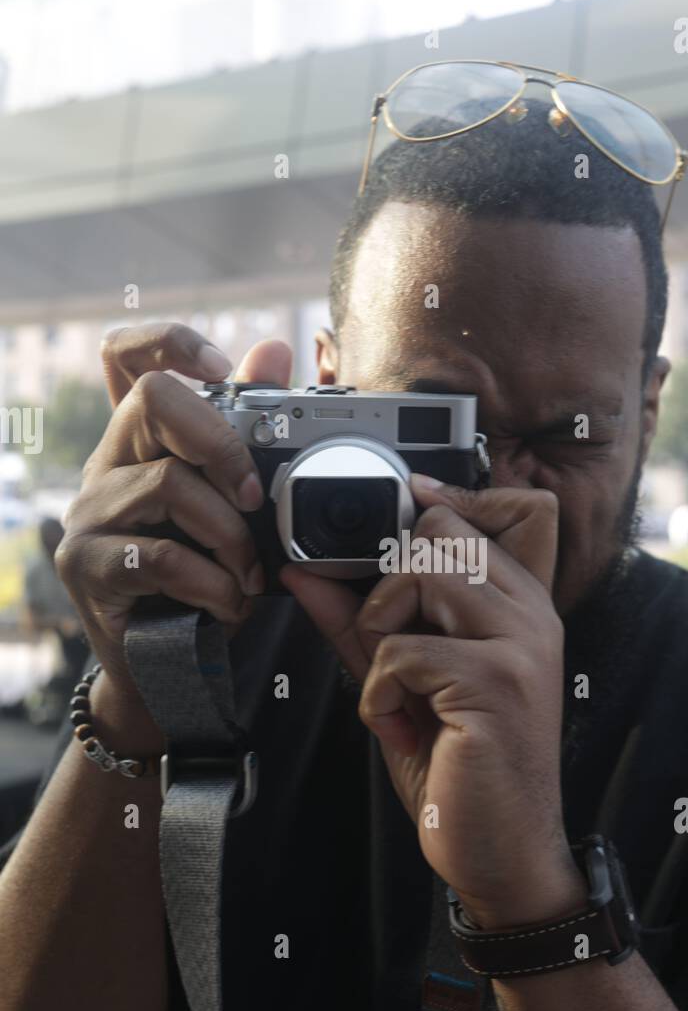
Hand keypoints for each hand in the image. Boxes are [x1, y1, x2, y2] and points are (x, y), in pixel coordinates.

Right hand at [56, 323, 292, 742]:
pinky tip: (228, 604)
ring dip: (230, 533)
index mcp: (143, 441)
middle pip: (152, 398)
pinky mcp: (87, 567)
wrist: (167, 669)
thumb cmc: (205, 580)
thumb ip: (253, 432)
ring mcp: (89, 515)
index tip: (222, 369)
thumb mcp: (238, 508)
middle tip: (258, 496)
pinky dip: (213, 583)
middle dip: (223, 441)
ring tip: (249, 574)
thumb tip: (277, 349)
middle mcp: (107, 465)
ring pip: (167, 484)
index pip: (129, 357)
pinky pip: (163, 558)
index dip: (171, 341)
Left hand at [280, 477, 584, 928]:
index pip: (497, 509)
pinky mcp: (497, 683)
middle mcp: (531, 615)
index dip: (443, 499)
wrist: (502, 856)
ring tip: (398, 689)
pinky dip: (379, 695)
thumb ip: (360, 625)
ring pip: (420, 573)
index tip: (404, 508)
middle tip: (392, 651)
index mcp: (520, 608)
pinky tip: (405, 730)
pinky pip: (401, 650)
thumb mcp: (403, 685)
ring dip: (381, 632)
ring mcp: (520, 645)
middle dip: (389, 584)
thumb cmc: (461, 772)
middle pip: (440, 531)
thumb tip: (305, 572)